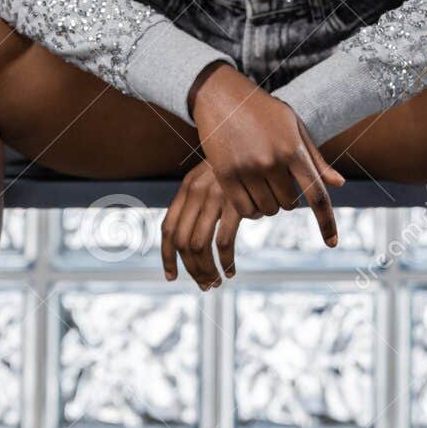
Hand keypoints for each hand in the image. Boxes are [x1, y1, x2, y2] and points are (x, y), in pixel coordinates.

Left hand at [161, 161, 243, 288]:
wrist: (260, 143)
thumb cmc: (238, 167)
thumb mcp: (212, 178)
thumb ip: (199, 202)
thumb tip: (192, 241)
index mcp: (187, 188)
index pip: (167, 229)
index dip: (167, 257)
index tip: (172, 276)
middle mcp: (196, 192)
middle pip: (182, 242)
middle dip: (190, 269)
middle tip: (204, 284)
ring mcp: (215, 197)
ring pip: (199, 246)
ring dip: (206, 270)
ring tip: (216, 282)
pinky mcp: (235, 204)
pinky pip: (223, 243)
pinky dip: (225, 262)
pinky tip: (231, 271)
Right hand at [189, 64, 345, 245]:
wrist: (222, 95)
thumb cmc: (263, 111)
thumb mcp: (294, 127)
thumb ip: (315, 159)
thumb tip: (339, 184)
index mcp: (294, 149)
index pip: (317, 194)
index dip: (327, 221)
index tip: (332, 242)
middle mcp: (272, 161)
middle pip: (289, 205)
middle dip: (287, 198)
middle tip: (277, 180)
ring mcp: (247, 169)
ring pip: (267, 210)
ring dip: (268, 204)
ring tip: (261, 183)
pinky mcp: (225, 174)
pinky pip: (243, 209)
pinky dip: (249, 209)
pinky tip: (248, 193)